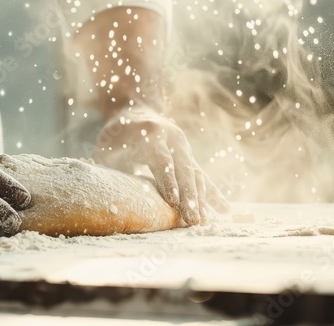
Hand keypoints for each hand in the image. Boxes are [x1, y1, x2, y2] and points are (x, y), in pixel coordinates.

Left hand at [93, 107, 229, 225]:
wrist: (137, 110)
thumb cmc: (117, 134)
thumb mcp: (108, 145)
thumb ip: (110, 165)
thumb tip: (107, 191)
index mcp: (152, 134)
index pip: (163, 160)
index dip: (168, 181)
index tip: (174, 202)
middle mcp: (174, 139)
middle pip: (185, 170)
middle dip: (190, 197)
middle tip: (193, 221)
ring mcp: (184, 148)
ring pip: (196, 175)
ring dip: (202, 199)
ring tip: (205, 222)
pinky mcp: (189, 157)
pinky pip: (203, 176)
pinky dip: (214, 193)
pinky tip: (226, 210)